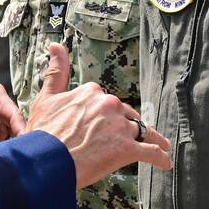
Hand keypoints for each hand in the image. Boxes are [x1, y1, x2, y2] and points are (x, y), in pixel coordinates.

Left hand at [0, 38, 25, 153]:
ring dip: (18, 145)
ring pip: (13, 135)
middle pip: (16, 124)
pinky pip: (5, 147)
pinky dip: (10, 153)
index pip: (11, 109)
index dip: (18, 122)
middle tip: (27, 150)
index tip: (24, 134)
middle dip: (23, 135)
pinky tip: (13, 162)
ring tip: (23, 158)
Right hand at [25, 43, 171, 188]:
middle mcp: (109, 105)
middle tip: (127, 140)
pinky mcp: (127, 149)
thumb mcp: (46, 98)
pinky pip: (151, 152)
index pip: (107, 102)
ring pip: (143, 131)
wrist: (45, 162)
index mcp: (92, 92)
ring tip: (162, 147)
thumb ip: (56, 72)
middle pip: (126, 115)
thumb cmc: (42, 134)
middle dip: (127, 127)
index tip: (106, 125)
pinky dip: (160, 157)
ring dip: (153, 138)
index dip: (108, 115)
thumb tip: (55, 45)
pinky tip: (165, 162)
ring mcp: (120, 127)